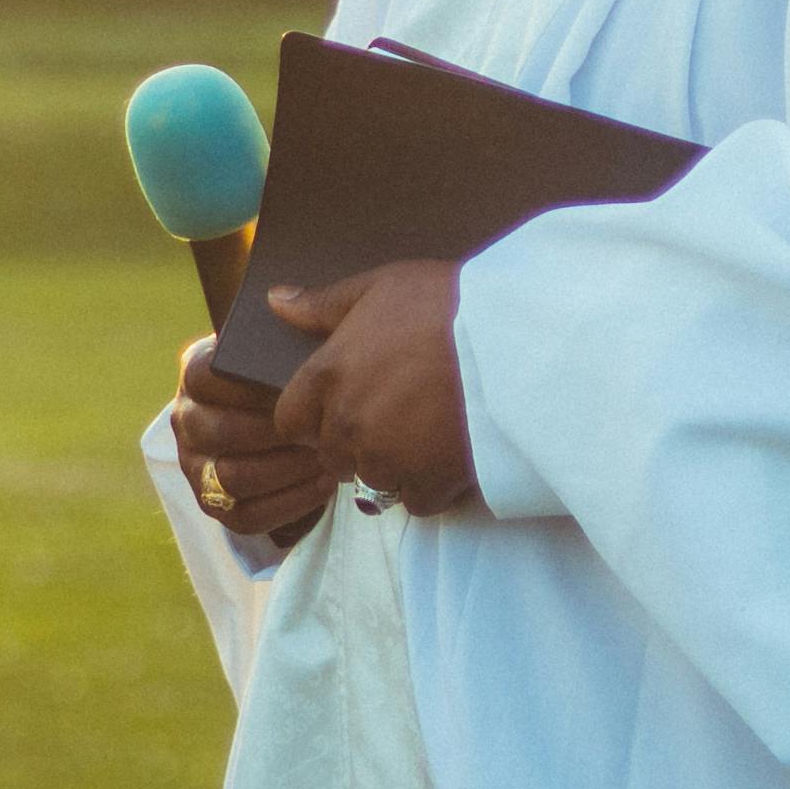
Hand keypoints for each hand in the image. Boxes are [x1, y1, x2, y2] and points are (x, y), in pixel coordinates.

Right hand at [168, 335, 332, 546]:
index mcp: (197, 373)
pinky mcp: (215, 506)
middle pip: (220, 432)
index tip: (296, 385)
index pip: (207, 377)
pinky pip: (247, 516)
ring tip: (329, 457)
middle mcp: (186, 420)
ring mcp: (196, 467)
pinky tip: (323, 484)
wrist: (286, 425)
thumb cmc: (290, 379)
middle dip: (277, 433)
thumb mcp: (286, 349)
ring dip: (287, 470)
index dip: (250, 385)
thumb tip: (282, 298)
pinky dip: (290, 503)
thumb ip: (290, 323)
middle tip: (321, 427)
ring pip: (234, 478)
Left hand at [263, 262, 477, 515]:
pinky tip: (450, 455)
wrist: (514, 339)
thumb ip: (323, 305)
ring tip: (426, 435)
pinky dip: (431, 487)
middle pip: (331, 457)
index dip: (313, 417)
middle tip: (394, 417)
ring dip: (392, 467)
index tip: (343, 405)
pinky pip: (416, 501)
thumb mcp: (380, 287)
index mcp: (327, 377)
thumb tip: (275, 302)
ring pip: (372, 482)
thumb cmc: (446, 303)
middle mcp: (346, 425)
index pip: (290, 422)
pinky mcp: (428, 483)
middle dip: (354, 444)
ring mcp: (386, 460)